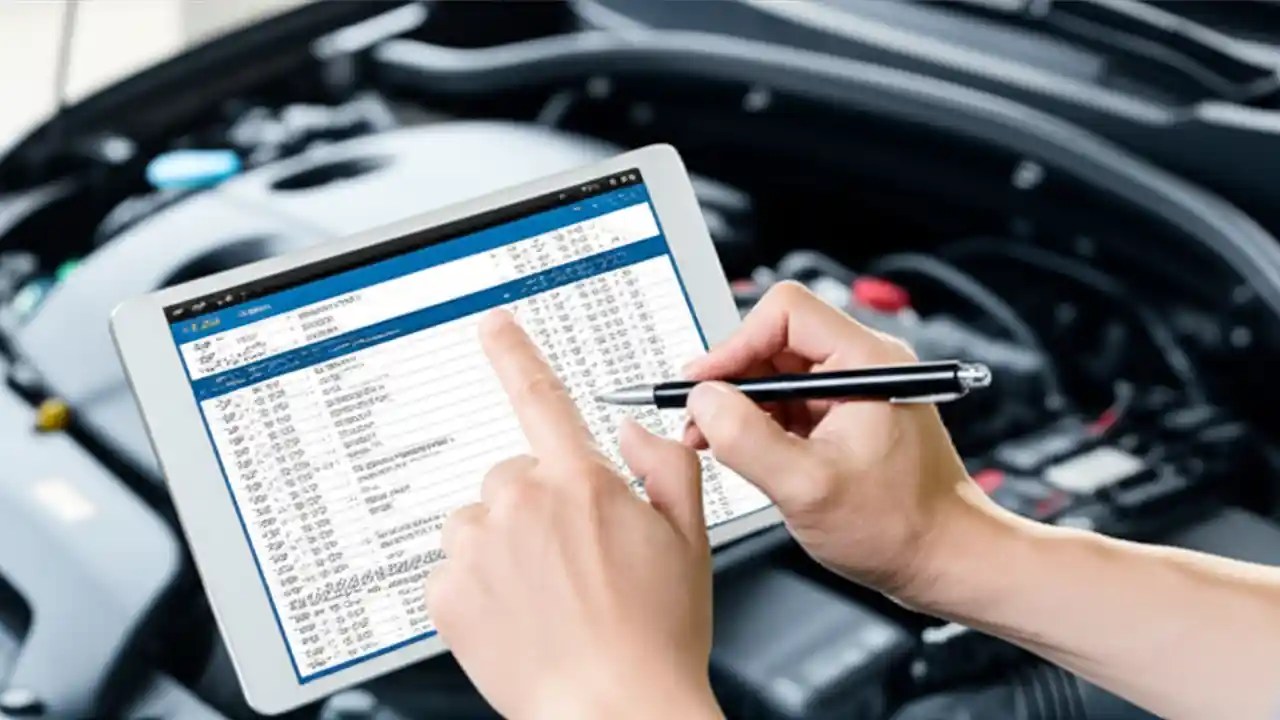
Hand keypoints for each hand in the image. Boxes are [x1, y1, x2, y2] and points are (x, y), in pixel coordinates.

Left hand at [425, 310, 721, 719]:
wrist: (616, 711)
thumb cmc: (656, 636)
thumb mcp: (689, 539)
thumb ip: (665, 467)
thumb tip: (629, 432)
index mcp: (581, 482)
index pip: (540, 397)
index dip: (513, 353)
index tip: (492, 325)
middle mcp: (521, 503)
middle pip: (510, 478)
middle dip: (534, 505)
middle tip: (569, 560)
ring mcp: (478, 547)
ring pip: (478, 522)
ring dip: (502, 546)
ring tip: (545, 596)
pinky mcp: (447, 592)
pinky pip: (453, 570)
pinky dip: (477, 588)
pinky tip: (517, 617)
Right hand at [683, 282, 995, 605]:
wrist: (947, 561)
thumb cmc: (899, 528)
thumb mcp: (807, 487)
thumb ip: (746, 439)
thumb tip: (703, 400)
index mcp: (867, 362)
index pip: (786, 312)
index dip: (735, 343)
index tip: (703, 384)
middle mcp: (864, 365)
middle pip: (776, 340)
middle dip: (731, 378)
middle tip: (699, 420)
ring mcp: (856, 391)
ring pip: (778, 373)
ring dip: (741, 404)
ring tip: (714, 442)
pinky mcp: (847, 417)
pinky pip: (791, 402)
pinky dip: (760, 423)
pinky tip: (744, 454)